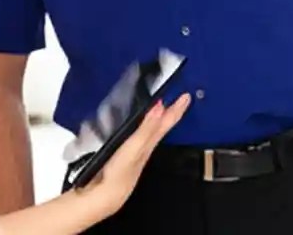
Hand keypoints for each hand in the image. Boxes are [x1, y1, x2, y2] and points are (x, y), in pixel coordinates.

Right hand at [83, 93, 191, 216]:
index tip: (186, 96)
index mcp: (150, 142)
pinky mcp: (126, 156)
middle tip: (182, 99)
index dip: (177, 108)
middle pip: (163, 126)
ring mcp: (137, 152)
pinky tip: (141, 129)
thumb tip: (160, 106)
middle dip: (172, 112)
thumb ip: (147, 127)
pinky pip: (141, 139)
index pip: (168, 122)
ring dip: (159, 120)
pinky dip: (145, 130)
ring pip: (153, 132)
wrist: (105, 196)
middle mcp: (146, 146)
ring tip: (164, 110)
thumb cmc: (119, 174)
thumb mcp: (135, 147)